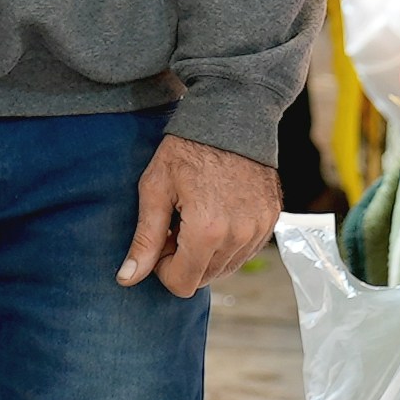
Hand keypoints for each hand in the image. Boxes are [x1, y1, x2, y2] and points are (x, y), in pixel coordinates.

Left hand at [121, 133, 279, 295]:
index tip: (161, 241)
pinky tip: (218, 213)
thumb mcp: (155, 189)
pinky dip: (228, 242)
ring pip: (226, 267)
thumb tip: (127, 279)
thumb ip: (145, 239)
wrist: (232, 115)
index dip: (164, 269)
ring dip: (207, 252)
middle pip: (204, 278)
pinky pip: (245, 250)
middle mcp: (238, 236)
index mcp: (206, 231)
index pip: (182, 284)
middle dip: (185, 259)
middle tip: (177, 224)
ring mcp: (259, 229)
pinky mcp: (271, 221)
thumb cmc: (187, 148)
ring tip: (197, 216)